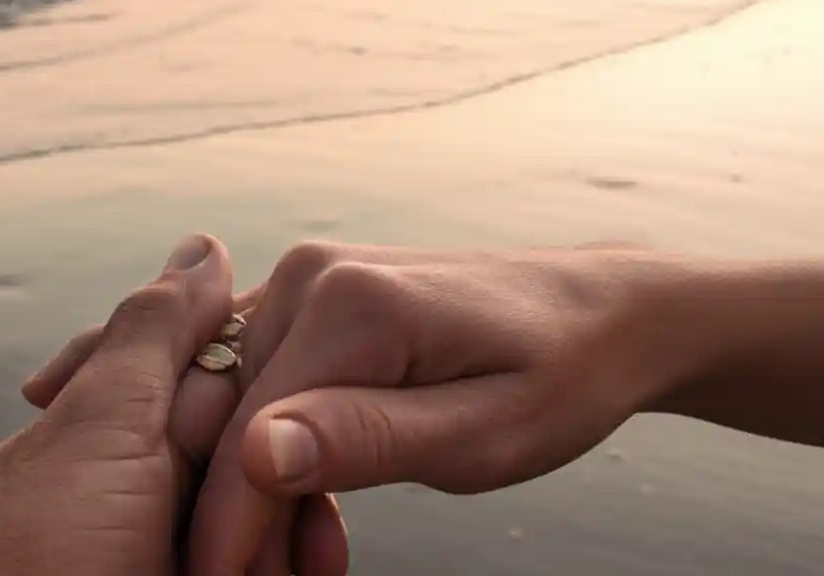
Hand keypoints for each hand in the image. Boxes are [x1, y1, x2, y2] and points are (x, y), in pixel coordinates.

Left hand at [0, 235, 347, 574]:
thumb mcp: (95, 430)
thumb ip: (153, 334)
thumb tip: (203, 250)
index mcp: (96, 443)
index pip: (209, 382)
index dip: (250, 397)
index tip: (266, 424)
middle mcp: (138, 497)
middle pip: (256, 444)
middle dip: (273, 476)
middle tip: (238, 532)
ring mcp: (178, 553)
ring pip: (279, 506)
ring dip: (288, 532)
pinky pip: (282, 561)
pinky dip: (294, 566)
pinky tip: (297, 571)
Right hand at [186, 241, 691, 574]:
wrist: (599, 314)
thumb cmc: (560, 376)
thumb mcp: (482, 434)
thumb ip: (367, 441)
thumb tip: (253, 454)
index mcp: (351, 304)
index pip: (244, 434)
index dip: (224, 528)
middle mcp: (312, 276)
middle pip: (227, 418)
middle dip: (244, 511)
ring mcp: (308, 280)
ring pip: (234, 403)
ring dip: (258, 484)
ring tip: (322, 546)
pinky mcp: (314, 296)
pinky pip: (261, 380)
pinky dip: (273, 446)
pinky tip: (319, 495)